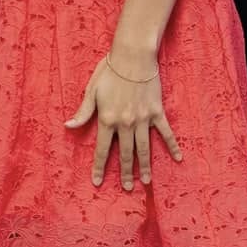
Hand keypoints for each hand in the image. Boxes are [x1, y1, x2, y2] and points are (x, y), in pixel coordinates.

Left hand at [66, 52, 180, 189]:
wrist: (133, 58)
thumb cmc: (109, 72)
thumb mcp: (91, 91)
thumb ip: (83, 112)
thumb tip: (68, 126)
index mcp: (107, 120)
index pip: (103, 149)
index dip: (100, 167)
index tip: (98, 182)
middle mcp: (126, 123)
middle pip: (126, 154)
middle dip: (125, 173)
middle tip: (127, 188)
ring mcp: (143, 119)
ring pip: (144, 148)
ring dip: (145, 166)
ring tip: (146, 182)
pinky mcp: (157, 112)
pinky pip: (166, 133)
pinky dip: (172, 145)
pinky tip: (178, 158)